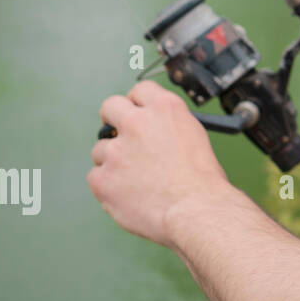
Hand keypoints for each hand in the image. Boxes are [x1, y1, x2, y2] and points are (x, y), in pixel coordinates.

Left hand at [88, 80, 233, 247]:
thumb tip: (151, 130)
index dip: (139, 105)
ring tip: (137, 180)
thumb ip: (167, 126)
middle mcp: (137, 123)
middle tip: (122, 139)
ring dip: (113, 161)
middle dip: (114, 121)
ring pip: (101, 149)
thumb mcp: (193, 135)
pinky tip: (130, 194)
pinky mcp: (102, 178)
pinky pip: (96, 176)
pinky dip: (109, 185)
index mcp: (165, 108)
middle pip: (110, 107)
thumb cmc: (202, 180)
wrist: (197, 210)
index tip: (139, 115)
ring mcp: (116, 151)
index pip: (140, 90)